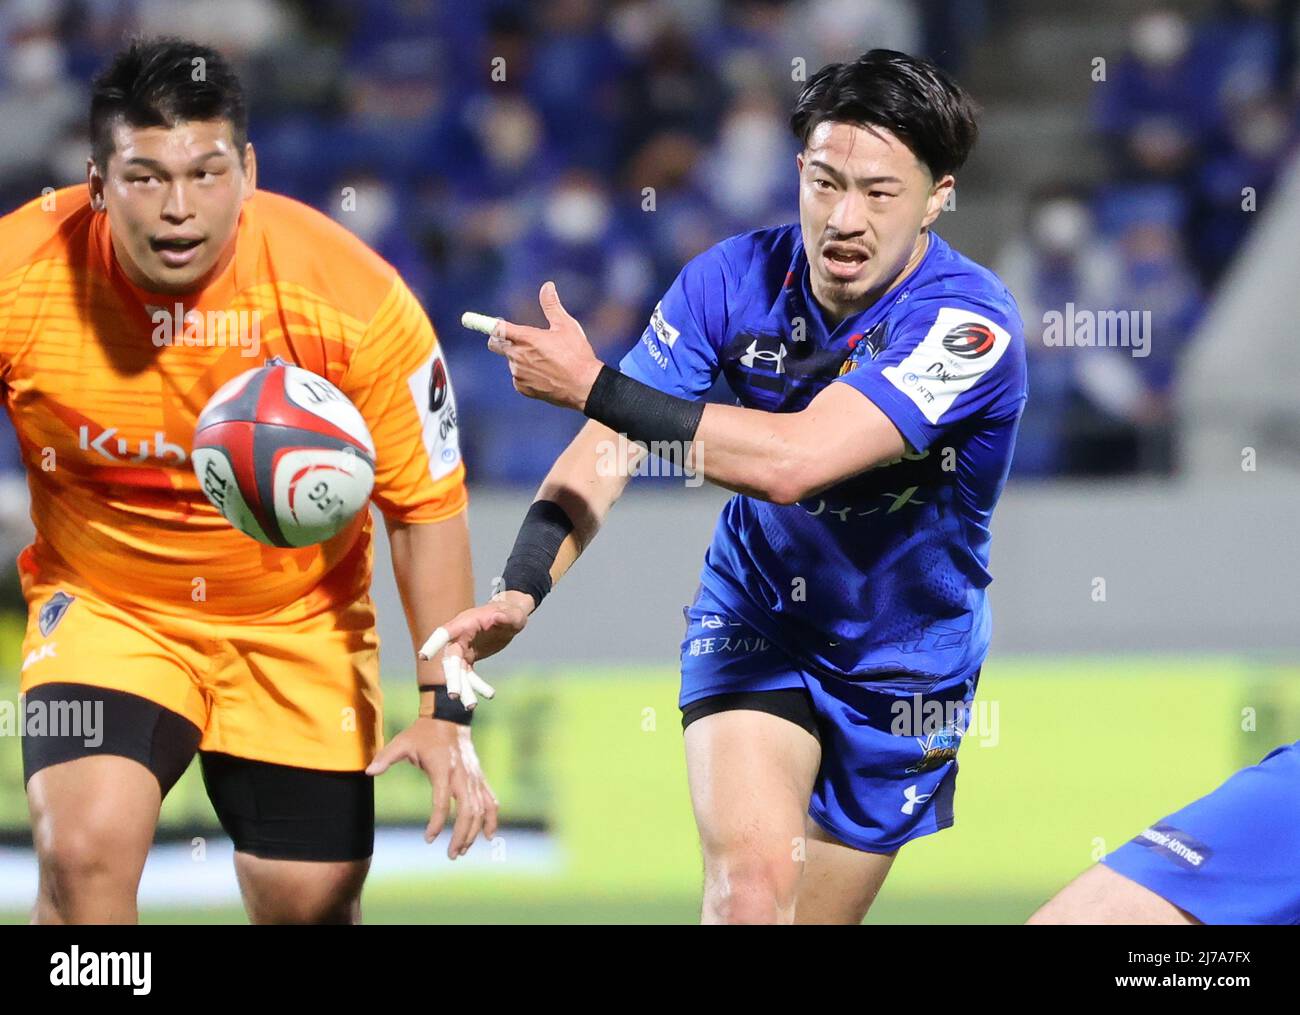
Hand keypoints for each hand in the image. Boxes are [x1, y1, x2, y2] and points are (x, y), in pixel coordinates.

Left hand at [365, 718, 498, 858]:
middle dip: (461, 835)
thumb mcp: (401, 742)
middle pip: (468, 811)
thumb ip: (385, 758)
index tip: (428, 838)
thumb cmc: (423, 733)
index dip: (437, 822)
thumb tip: (368, 772)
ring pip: (480, 809)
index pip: (443, 801)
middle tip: (451, 855)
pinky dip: (492, 818)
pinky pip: (491, 800)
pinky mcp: (480, 777)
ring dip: (474, 832)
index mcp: (442, 768)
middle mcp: (462, 775)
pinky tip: (489, 836)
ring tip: (462, 850)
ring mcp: (474, 777)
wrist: (449, 718)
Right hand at [418, 591, 532, 706]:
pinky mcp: (469, 659)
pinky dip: (475, 686)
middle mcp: (459, 638)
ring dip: (463, 689)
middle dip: (452, 678)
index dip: (433, 644)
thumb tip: (499, 617)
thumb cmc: (510, 614)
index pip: (445, 633)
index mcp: (464, 623)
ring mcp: (462, 649)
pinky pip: (468, 676)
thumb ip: (506, 617)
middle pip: (451, 660)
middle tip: (454, 696)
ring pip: (458, 673)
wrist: (508, 618)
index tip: (423, 657)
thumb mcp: (512, 615)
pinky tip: (489, 694)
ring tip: (472, 706)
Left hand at [483, 281, 603, 409]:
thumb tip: (547, 286)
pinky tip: (544, 373)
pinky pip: (518, 377)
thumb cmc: (577, 354)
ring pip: (510, 361)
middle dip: (502, 340)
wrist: (584, 386)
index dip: (487, 323)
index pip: (497, 328)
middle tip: (518, 339)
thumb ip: (552, 306)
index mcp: (526, 338)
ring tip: (544, 360)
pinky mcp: (523, 388)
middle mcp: (517, 356)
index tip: (474, 319)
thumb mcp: (566, 326)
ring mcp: (518, 374)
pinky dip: (526, 374)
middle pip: (496, 345)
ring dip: (520, 358)